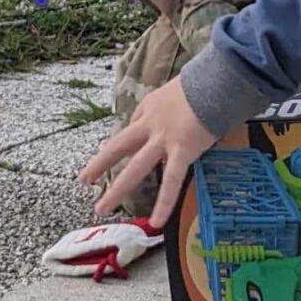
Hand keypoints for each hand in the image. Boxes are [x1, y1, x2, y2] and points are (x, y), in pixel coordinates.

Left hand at [79, 80, 216, 230]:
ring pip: (135, 168)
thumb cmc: (205, 80)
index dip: (130, 139)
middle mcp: (151, 124)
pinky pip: (172, 181)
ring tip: (101, 208)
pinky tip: (156, 221)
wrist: (216, 79)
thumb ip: (177, 103)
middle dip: (100, 164)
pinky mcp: (182, 151)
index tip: (126, 148)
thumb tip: (186, 111)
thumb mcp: (181, 86)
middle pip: (119, 146)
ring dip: (117, 190)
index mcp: (151, 106)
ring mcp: (163, 139)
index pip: (135, 125)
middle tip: (85, 179)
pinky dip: (164, 203)